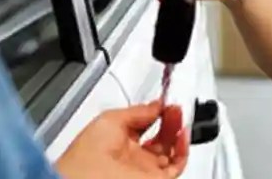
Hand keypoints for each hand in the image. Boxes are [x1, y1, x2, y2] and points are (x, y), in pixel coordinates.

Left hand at [54, 102, 187, 178]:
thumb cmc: (87, 155)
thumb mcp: (112, 119)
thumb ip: (139, 111)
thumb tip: (157, 104)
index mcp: (118, 144)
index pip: (145, 126)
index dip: (156, 112)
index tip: (164, 101)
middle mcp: (134, 158)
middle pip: (161, 138)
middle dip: (170, 119)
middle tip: (174, 106)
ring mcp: (146, 169)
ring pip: (173, 152)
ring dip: (179, 131)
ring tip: (179, 115)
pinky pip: (178, 164)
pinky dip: (184, 148)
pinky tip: (182, 132)